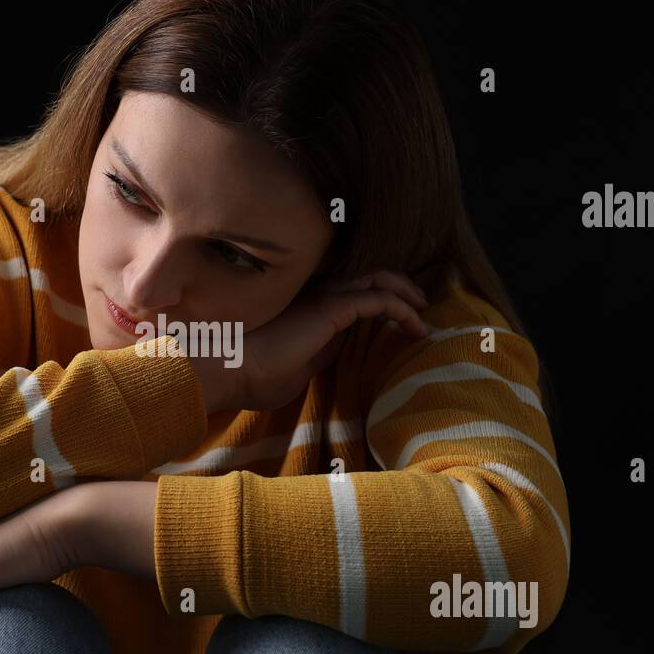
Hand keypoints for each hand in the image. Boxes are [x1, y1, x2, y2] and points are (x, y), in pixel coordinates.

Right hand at [194, 268, 431, 413]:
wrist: (229, 369)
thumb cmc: (252, 376)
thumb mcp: (292, 370)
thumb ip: (314, 357)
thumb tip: (331, 356)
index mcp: (305, 307)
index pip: (349, 294)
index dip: (376, 299)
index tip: (396, 320)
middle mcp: (316, 294)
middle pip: (368, 278)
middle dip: (398, 287)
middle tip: (419, 305)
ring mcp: (324, 296)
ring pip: (378, 280)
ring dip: (406, 294)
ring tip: (423, 313)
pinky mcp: (333, 307)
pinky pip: (381, 301)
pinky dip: (404, 310)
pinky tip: (417, 327)